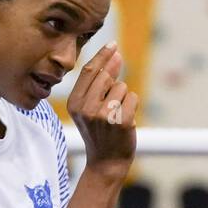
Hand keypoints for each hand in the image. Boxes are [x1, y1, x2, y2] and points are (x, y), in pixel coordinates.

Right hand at [66, 41, 136, 177]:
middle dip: (114, 78)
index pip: (89, 71)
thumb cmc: (99, 131)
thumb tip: (115, 55)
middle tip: (113, 97)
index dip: (103, 55)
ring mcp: (104, 115)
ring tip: (116, 115)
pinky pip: (133, 97)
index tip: (113, 45)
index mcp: (74, 103)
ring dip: (123, 98)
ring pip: (121, 87)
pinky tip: (124, 121)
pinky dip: (132, 106)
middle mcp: (87, 108)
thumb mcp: (88, 108)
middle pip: (106, 76)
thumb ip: (98, 83)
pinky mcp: (121, 121)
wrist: (106, 162)